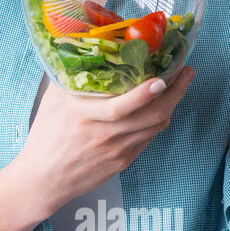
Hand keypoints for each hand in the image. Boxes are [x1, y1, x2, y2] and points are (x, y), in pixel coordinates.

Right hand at [17, 65, 194, 219]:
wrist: (43, 179)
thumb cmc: (45, 138)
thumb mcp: (51, 102)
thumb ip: (69, 78)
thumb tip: (85, 50)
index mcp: (82, 117)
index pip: (119, 107)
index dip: (143, 94)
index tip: (161, 78)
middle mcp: (103, 135)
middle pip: (150, 117)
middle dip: (175, 93)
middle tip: (185, 73)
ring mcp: (117, 151)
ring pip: (155, 127)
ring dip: (171, 105)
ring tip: (177, 86)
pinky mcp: (123, 162)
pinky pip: (148, 138)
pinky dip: (157, 120)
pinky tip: (159, 108)